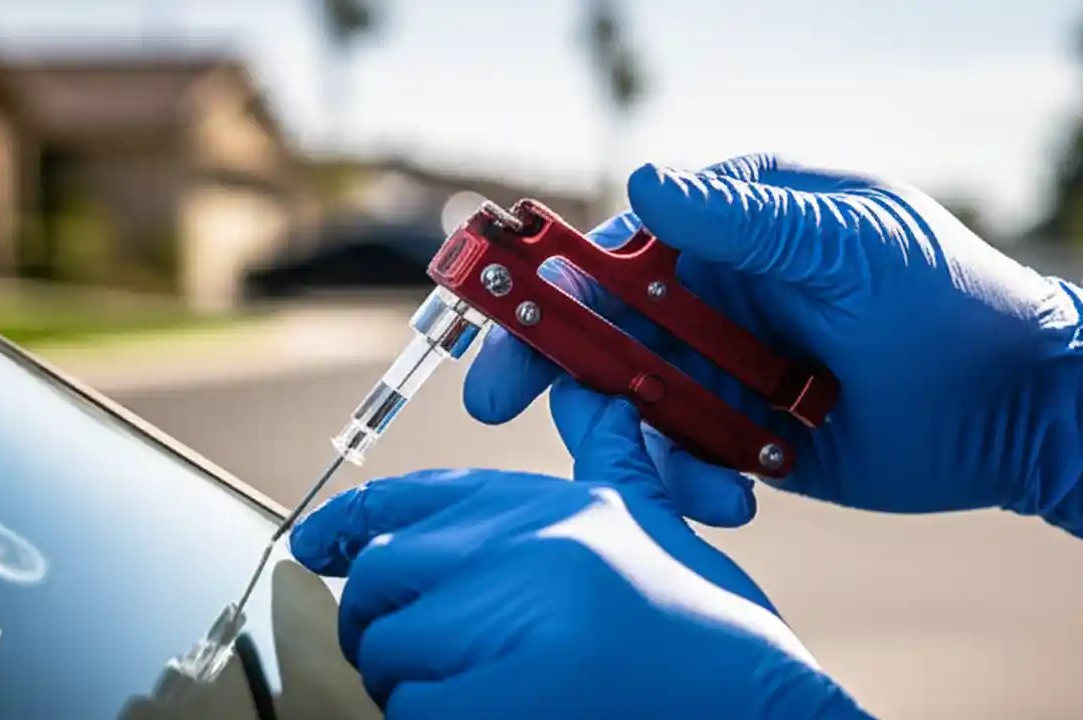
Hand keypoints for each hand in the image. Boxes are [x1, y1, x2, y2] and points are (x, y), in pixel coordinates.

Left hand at [290, 381, 868, 718]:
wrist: (767, 711)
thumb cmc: (705, 628)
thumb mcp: (649, 525)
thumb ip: (605, 459)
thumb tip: (591, 394)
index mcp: (543, 504)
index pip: (407, 499)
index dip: (346, 525)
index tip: (315, 548)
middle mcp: (518, 549)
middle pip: (381, 581)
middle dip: (385, 627)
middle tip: (422, 659)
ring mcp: (507, 623)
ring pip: (391, 656)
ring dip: (414, 686)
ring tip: (477, 693)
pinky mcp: (501, 704)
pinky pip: (413, 715)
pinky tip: (488, 719)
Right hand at [464, 154, 1082, 537]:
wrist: (1016, 410)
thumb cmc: (948, 300)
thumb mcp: (851, 244)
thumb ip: (745, 221)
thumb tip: (644, 185)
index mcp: (728, 232)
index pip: (613, 251)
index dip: (546, 281)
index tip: (500, 314)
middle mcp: (709, 299)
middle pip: (595, 331)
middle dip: (549, 366)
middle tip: (500, 401)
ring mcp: (717, 371)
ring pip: (626, 406)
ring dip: (638, 445)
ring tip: (709, 482)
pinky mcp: (735, 439)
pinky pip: (674, 461)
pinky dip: (687, 485)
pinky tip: (739, 499)